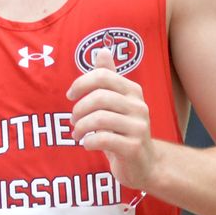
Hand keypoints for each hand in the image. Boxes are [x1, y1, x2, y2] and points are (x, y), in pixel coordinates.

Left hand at [69, 45, 158, 189]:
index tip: (70, 95)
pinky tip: (87, 144)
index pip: (103, 75)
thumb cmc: (124, 131)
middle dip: (79, 109)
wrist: (144, 164)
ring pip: (100, 118)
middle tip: (73, 121)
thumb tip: (103, 50)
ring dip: (81, 127)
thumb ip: (109, 79)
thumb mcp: (116, 103)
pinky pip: (103, 139)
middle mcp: (139, 106)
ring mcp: (138, 127)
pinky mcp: (134, 147)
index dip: (81, 83)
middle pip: (99, 97)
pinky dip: (89, 141)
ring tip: (77, 134)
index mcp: (133, 91)